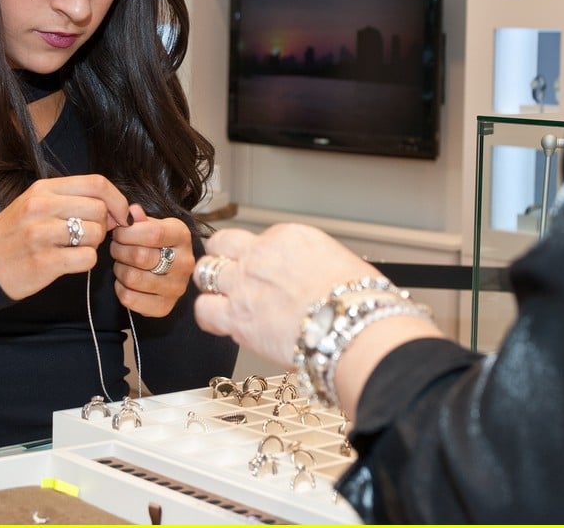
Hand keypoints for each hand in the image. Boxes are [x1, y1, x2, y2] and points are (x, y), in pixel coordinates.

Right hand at [0, 174, 130, 299]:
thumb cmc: (16, 234)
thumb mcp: (37, 205)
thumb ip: (74, 200)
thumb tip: (119, 209)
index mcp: (43, 189)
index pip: (96, 183)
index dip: (117, 199)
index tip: (121, 215)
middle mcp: (41, 207)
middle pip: (99, 209)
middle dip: (103, 225)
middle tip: (88, 235)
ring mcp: (40, 234)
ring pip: (96, 233)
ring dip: (93, 244)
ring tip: (74, 247)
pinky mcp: (43, 261)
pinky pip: (87, 258)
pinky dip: (85, 262)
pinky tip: (69, 261)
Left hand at [110, 204, 193, 316]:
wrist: (169, 268)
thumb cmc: (156, 242)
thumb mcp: (151, 223)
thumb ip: (139, 218)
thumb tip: (131, 212)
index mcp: (182, 236)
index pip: (153, 233)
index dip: (128, 232)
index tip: (118, 232)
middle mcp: (184, 263)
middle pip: (140, 256)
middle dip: (119, 249)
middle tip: (116, 246)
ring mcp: (177, 287)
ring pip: (132, 277)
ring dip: (118, 268)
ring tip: (121, 262)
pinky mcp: (164, 307)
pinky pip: (129, 298)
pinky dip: (120, 288)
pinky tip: (125, 281)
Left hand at [192, 223, 379, 366]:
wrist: (355, 326)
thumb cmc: (360, 300)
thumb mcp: (341, 263)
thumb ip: (315, 265)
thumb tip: (316, 277)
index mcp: (291, 237)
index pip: (260, 239)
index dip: (260, 258)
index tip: (268, 272)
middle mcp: (262, 254)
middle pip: (223, 243)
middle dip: (224, 257)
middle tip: (233, 275)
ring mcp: (245, 283)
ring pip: (206, 272)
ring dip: (213, 286)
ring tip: (224, 300)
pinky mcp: (236, 317)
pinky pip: (203, 310)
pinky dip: (208, 316)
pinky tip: (220, 322)